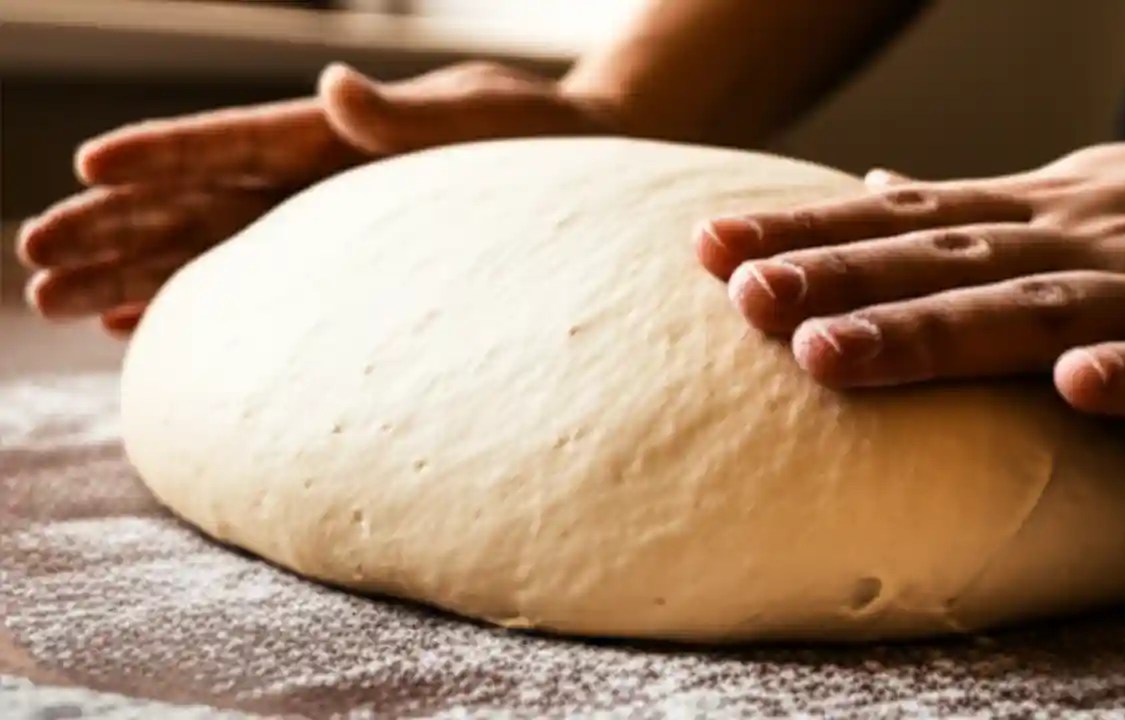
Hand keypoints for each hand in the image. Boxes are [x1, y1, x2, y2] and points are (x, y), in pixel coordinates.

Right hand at [19, 61, 620, 333]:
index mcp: (331, 135)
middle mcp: (308, 178)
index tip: (86, 169)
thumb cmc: (534, 137)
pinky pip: (244, 282)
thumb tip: (339, 91)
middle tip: (32, 261)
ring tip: (52, 299)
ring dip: (127, 272)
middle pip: (189, 202)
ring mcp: (312, 222)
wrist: (572, 165)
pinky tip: (137, 328)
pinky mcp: (332, 263)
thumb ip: (408, 115)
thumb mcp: (478, 122)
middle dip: (111, 229)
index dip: (158, 155)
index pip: (228, 142)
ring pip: (199, 246)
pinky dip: (189, 302)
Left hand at [696, 130, 1124, 433]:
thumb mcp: (1067, 199)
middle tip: (743, 298)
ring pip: (1038, 311)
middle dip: (841, 278)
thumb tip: (874, 188)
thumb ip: (970, 210)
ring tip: (828, 353)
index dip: (808, 230)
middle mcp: (1083, 243)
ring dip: (932, 332)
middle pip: (946, 261)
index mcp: (1035, 213)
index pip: (904, 217)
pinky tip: (1079, 389)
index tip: (710, 248)